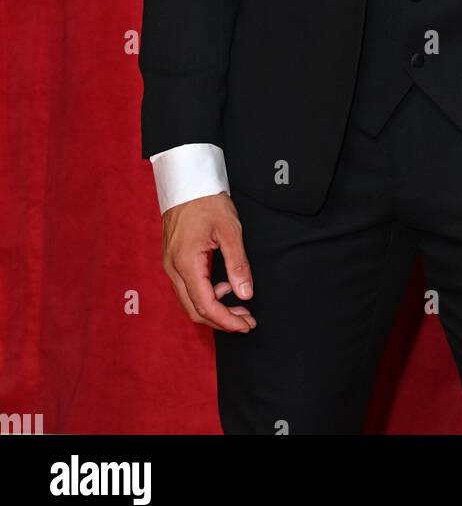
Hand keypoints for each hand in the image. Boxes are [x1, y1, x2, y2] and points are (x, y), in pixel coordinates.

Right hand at [162, 192, 255, 332]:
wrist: (188, 181)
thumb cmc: (208, 200)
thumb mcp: (230, 230)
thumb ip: (238, 264)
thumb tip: (245, 294)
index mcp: (186, 263)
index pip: (205, 305)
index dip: (226, 321)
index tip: (246, 325)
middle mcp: (173, 268)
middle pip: (194, 309)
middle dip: (222, 320)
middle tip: (247, 321)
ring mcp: (170, 265)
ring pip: (189, 301)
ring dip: (214, 309)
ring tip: (240, 305)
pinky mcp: (173, 260)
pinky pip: (187, 288)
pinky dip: (206, 295)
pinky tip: (224, 286)